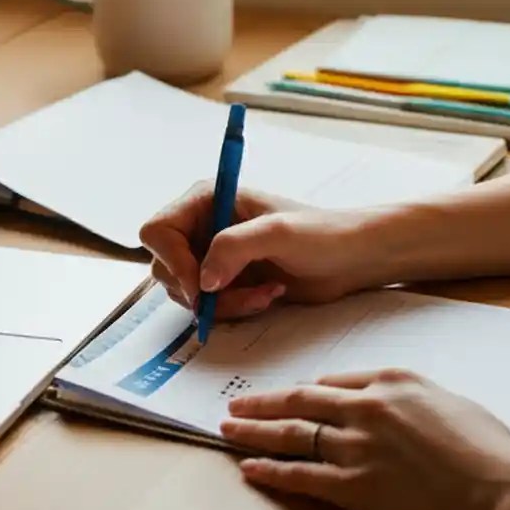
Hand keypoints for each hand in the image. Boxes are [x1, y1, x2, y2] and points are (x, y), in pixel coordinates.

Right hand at [139, 183, 384, 318]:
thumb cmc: (323, 233)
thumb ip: (233, 247)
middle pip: (166, 268)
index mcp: (207, 199)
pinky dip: (234, 309)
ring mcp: (212, 256)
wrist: (351, 258)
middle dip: (203, 289)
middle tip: (241, 291)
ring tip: (265, 291)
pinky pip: (209, 307)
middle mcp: (202, 226)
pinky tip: (268, 295)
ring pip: (187, 293)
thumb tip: (201, 281)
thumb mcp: (277, 233)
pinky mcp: (225, 282)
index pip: (158, 231)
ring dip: (224, 303)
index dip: (172, 261)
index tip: (200, 286)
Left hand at [220, 369, 509, 509]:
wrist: (500, 486)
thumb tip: (386, 401)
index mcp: (390, 380)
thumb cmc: (488, 447)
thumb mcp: (448, 401)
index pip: (334, 381)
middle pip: (301, 400)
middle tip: (237, 405)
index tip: (288, 395)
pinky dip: (270, 470)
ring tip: (228, 429)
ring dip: (254, 432)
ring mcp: (356, 445)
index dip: (305, 390)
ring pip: (291, 433)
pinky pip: (300, 474)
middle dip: (263, 403)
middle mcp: (366, 406)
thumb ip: (409, 396)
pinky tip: (249, 467)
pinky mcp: (353, 484)